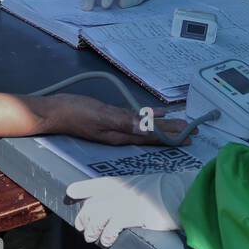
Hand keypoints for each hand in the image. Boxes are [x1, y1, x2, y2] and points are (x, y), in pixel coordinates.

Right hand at [40, 95, 186, 145]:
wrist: (54, 111)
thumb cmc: (76, 113)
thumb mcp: (102, 116)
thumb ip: (125, 121)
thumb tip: (148, 127)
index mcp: (121, 135)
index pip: (153, 137)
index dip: (172, 136)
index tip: (190, 135)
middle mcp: (121, 134)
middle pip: (152, 135)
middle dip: (173, 133)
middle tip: (193, 133)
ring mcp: (116, 128)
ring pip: (145, 128)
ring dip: (164, 127)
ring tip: (180, 126)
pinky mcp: (110, 119)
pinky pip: (135, 120)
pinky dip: (148, 118)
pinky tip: (155, 115)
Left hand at [67, 171, 196, 245]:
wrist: (180, 193)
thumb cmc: (166, 193)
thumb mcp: (144, 188)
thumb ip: (130, 193)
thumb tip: (119, 205)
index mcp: (123, 182)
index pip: (98, 183)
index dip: (83, 188)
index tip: (71, 191)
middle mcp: (121, 189)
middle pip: (93, 203)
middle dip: (84, 216)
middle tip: (82, 227)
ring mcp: (125, 201)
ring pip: (97, 216)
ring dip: (92, 229)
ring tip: (92, 237)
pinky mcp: (132, 213)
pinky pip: (112, 226)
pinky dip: (107, 235)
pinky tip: (108, 240)